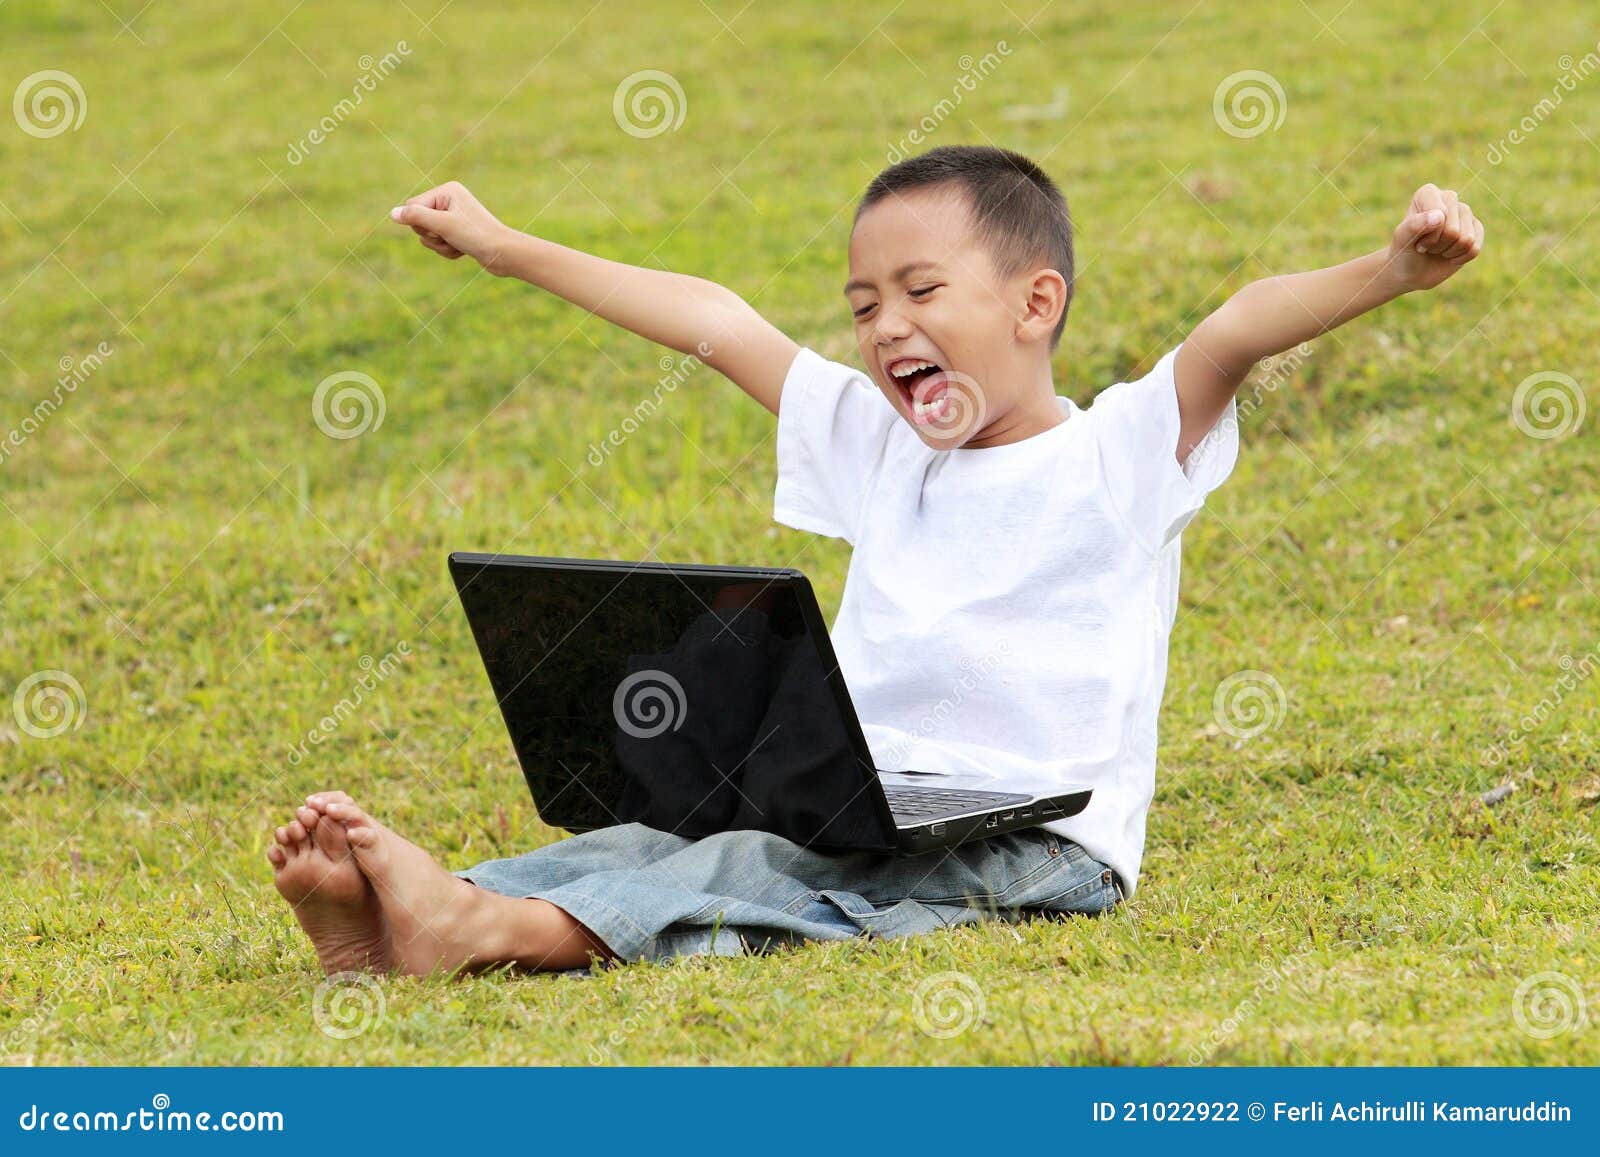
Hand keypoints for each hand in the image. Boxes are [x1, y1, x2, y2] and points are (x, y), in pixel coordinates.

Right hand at [389, 181, 514, 272]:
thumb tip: (392, 213)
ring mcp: (454, 217)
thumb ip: (416, 217)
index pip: (412, 205)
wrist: (503, 254)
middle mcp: (450, 200)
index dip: (421, 222)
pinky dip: (448, 251)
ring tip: (460, 245)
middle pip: (418, 221)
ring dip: (441, 246)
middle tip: (452, 237)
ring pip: (428, 236)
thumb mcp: (443, 225)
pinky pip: (439, 244)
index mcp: (447, 190)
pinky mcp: (458, 232)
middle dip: (433, 236)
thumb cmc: (476, 235)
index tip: (441, 227)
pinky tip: (463, 251)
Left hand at [1384, 182, 1483, 292]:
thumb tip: (1440, 215)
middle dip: (1438, 245)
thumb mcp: (1402, 240)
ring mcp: (1464, 211)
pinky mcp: (1475, 227)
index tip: (1416, 241)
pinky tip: (1449, 254)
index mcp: (1428, 193)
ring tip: (1436, 248)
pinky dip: (1460, 258)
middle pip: (1453, 231)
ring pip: (1466, 239)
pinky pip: (1474, 248)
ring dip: (1449, 251)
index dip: (1428, 236)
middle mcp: (1449, 197)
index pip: (1440, 215)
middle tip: (1426, 245)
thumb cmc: (1404, 253)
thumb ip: (1414, 225)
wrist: (1411, 271)